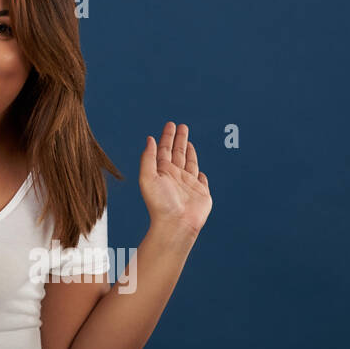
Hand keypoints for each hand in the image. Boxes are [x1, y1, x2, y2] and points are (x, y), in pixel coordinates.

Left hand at [139, 121, 211, 237]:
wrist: (176, 225)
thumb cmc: (160, 204)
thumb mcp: (148, 178)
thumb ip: (148, 158)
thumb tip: (149, 139)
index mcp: (162, 172)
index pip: (164, 150)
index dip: (167, 137)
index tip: (171, 124)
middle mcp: (175, 177)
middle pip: (177, 153)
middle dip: (179, 139)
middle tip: (181, 126)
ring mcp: (189, 185)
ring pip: (189, 163)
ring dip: (189, 152)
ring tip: (188, 141)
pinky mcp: (201, 194)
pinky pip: (201, 181)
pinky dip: (200, 174)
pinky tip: (198, 170)